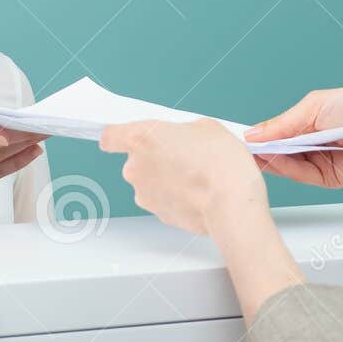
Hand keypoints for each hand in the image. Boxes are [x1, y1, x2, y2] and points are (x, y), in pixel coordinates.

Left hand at [99, 118, 267, 237]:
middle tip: (184, 154)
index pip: (110, 135)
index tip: (126, 136)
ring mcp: (144, 194)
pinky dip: (176, 195)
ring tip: (196, 175)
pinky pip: (163, 199)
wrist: (231, 203)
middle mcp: (135, 168)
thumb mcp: (206, 127)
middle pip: (136, 159)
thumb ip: (183, 131)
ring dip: (167, 177)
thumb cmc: (220, 163)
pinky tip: (198, 191)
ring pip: (150, 181)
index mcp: (140, 138)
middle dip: (156, 156)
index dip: (119, 135)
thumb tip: (183, 139)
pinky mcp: (159, 214)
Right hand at [246, 85, 342, 187]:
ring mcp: (322, 161)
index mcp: (310, 123)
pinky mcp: (331, 178)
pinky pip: (303, 176)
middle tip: (237, 149)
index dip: (259, 136)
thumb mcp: (315, 107)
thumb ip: (282, 124)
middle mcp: (315, 144)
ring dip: (270, 160)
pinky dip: (287, 170)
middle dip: (261, 150)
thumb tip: (254, 132)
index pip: (277, 133)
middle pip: (280, 152)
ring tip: (251, 154)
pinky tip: (274, 160)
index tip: (237, 136)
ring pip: (288, 166)